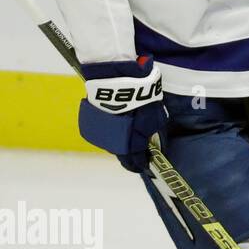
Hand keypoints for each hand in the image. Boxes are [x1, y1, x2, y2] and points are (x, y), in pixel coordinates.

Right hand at [77, 56, 167, 173]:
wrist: (119, 83)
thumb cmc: (142, 101)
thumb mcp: (156, 120)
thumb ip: (154, 135)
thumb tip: (155, 145)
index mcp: (131, 146)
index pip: (135, 163)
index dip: (141, 164)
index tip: (145, 164)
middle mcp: (113, 144)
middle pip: (122, 154)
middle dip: (130, 155)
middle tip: (138, 152)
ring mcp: (100, 134)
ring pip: (111, 143)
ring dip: (119, 142)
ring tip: (127, 135)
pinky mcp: (91, 124)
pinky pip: (102, 132)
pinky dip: (109, 131)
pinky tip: (116, 124)